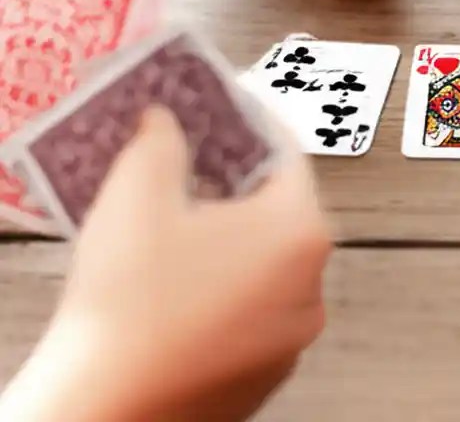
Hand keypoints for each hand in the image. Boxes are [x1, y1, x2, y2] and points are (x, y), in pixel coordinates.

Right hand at [0, 108, 330, 420]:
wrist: (106, 407)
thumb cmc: (128, 310)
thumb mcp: (136, 194)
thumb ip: (161, 141)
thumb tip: (168, 121)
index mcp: (299, 231)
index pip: (288, 154)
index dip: (251, 123)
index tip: (230, 109)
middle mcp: (312, 284)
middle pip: (281, 212)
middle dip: (234, 187)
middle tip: (190, 171)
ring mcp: (293, 334)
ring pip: (266, 266)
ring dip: (228, 244)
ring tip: (172, 237)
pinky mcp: (267, 370)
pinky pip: (254, 312)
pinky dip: (223, 292)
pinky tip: (174, 290)